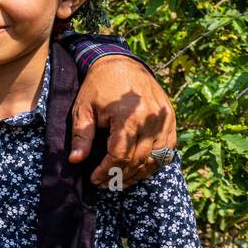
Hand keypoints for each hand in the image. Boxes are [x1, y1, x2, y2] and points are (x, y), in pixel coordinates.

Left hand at [70, 55, 176, 187]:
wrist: (122, 64)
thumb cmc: (99, 86)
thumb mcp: (84, 108)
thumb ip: (82, 136)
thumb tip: (75, 161)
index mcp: (128, 117)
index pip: (119, 155)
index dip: (106, 171)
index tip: (95, 179)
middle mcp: (151, 120)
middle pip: (138, 160)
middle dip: (120, 176)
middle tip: (106, 183)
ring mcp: (165, 121)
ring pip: (155, 159)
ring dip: (138, 174)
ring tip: (120, 180)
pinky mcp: (171, 120)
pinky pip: (168, 151)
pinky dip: (154, 164)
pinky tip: (139, 169)